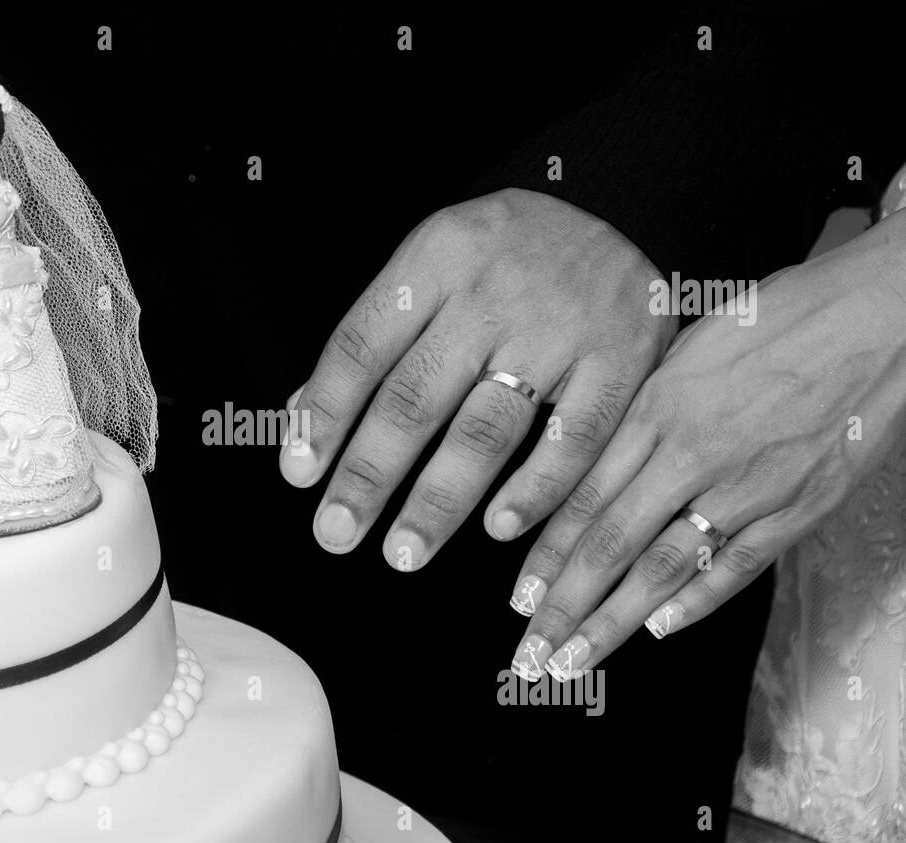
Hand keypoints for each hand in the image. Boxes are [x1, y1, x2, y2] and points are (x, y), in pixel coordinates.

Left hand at [278, 188, 672, 569]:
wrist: (624, 210)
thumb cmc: (506, 256)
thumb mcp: (434, 266)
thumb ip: (376, 339)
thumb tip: (301, 420)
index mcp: (437, 257)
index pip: (363, 345)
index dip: (324, 414)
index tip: (298, 474)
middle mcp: (494, 289)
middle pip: (416, 395)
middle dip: (369, 474)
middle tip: (335, 533)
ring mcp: (563, 325)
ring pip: (486, 427)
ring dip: (439, 500)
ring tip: (403, 552)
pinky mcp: (623, 360)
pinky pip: (575, 439)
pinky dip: (536, 489)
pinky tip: (499, 528)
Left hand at [505, 218, 905, 682]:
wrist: (877, 313)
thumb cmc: (779, 318)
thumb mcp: (683, 348)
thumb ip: (637, 407)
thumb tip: (590, 449)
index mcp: (655, 410)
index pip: (583, 499)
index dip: (545, 557)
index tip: (516, 600)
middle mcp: (691, 453)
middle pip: (611, 544)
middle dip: (565, 607)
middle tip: (531, 654)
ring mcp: (747, 485)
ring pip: (665, 566)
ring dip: (616, 621)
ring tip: (577, 659)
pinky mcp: (799, 504)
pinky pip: (739, 564)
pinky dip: (698, 600)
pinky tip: (660, 628)